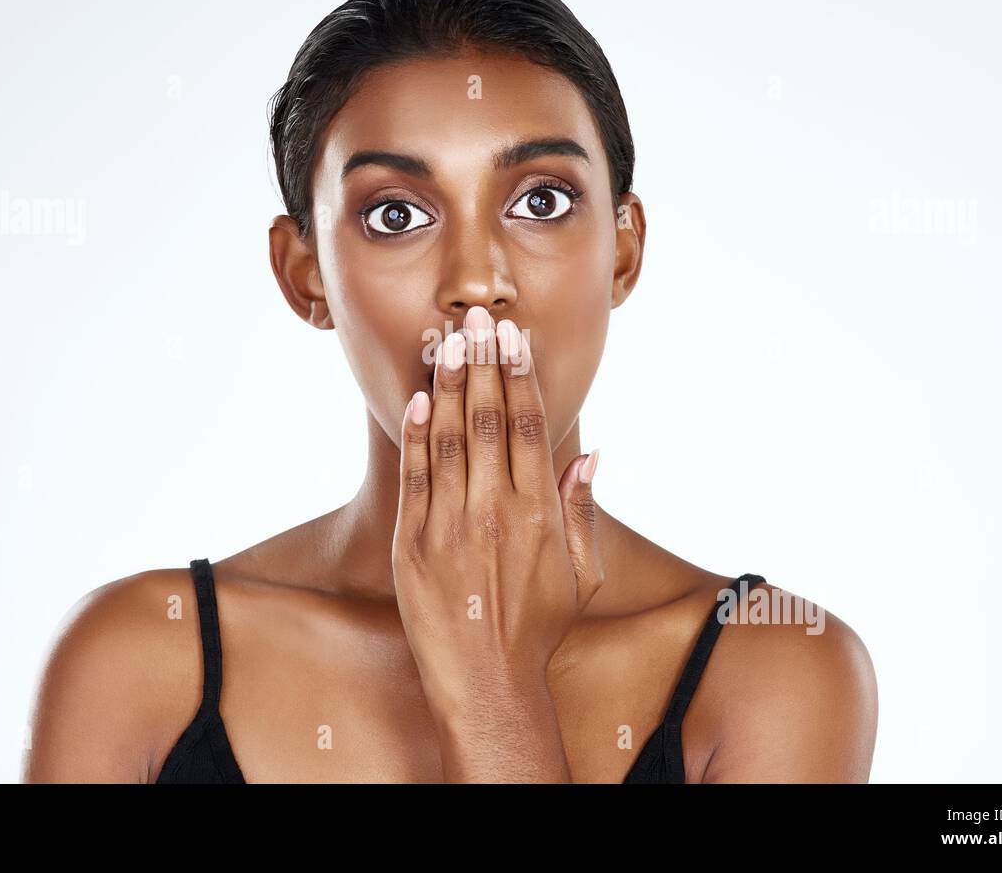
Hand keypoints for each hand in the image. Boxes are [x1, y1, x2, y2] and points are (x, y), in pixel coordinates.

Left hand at [391, 305, 603, 720]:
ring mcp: (449, 527)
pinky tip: (418, 399)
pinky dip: (415, 436)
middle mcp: (494, 512)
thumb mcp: (580, 574)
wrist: (488, 683)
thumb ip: (581, 509)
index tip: (514, 337)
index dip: (519, 376)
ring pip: (448, 439)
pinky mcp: (412, 545)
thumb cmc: (539, 628)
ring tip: (447, 341)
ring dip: (447, 385)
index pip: (527, 426)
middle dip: (481, 363)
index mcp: (538, 514)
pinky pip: (413, 478)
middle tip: (476, 319)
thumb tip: (589, 454)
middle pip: (486, 420)